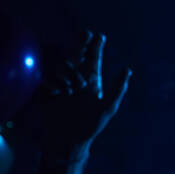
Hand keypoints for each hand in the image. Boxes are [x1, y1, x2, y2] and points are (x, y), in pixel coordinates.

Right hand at [35, 32, 129, 157]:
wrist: (69, 139)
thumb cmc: (90, 125)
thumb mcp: (107, 107)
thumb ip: (117, 88)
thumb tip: (127, 69)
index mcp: (91, 81)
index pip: (93, 59)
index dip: (95, 47)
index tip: (99, 36)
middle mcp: (75, 78)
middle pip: (76, 55)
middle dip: (81, 43)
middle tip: (87, 34)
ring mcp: (60, 83)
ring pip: (62, 65)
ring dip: (69, 72)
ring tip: (73, 89)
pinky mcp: (47, 90)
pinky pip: (48, 79)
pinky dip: (55, 84)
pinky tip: (61, 93)